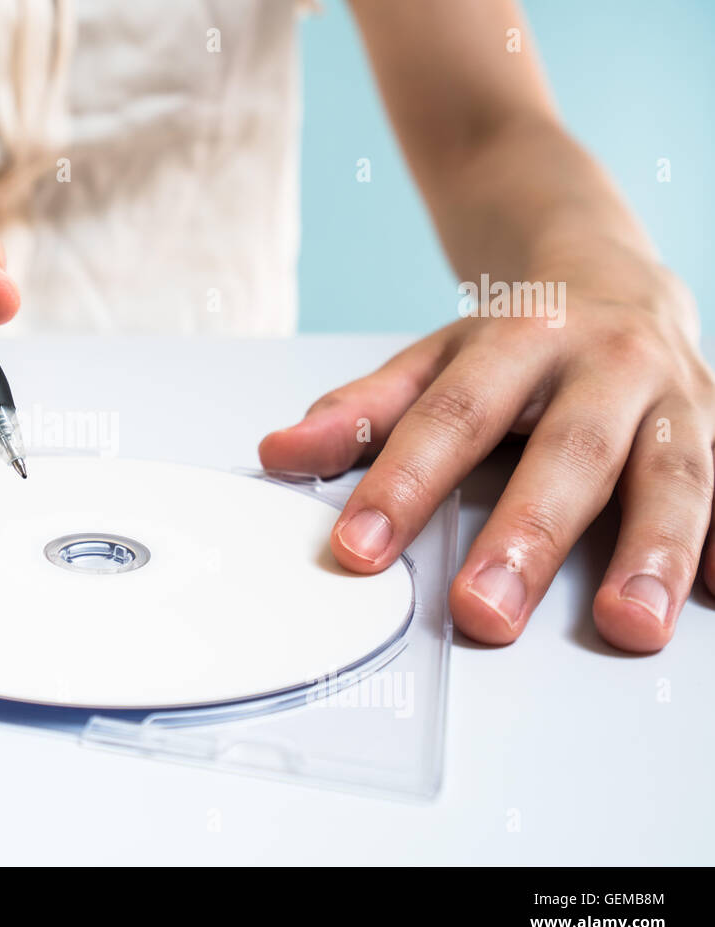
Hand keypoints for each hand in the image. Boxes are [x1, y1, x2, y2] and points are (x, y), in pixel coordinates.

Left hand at [259, 251, 713, 651]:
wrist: (611, 274)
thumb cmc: (516, 336)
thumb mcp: (432, 359)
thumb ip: (362, 413)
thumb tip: (279, 454)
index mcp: (522, 339)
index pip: (452, 418)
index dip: (402, 484)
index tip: (358, 548)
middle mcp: (608, 364)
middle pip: (568, 453)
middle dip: (526, 538)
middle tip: (482, 612)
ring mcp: (680, 399)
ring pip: (674, 475)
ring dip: (654, 554)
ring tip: (628, 626)